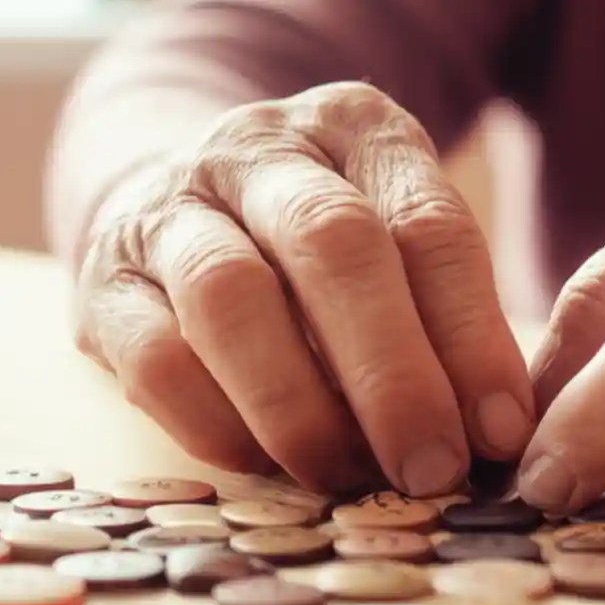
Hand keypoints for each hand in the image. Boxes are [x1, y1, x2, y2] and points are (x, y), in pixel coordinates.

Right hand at [75, 82, 532, 495]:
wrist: (173, 201)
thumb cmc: (313, 248)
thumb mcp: (392, 243)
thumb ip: (440, 318)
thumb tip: (491, 437)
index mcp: (353, 127)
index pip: (426, 226)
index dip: (472, 337)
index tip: (501, 431)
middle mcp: (257, 149)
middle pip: (334, 247)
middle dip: (392, 374)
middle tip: (433, 468)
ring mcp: (170, 207)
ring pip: (231, 297)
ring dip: (300, 407)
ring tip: (348, 478)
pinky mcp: (104, 281)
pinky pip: (157, 358)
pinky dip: (218, 425)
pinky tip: (266, 467)